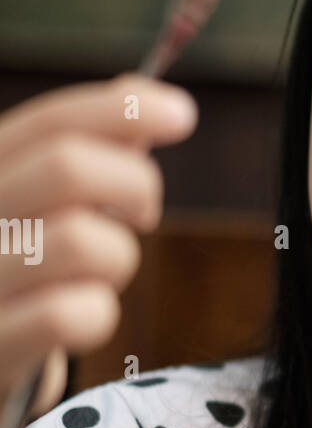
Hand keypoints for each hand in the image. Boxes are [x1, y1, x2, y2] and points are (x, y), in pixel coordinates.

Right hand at [0, 72, 197, 427]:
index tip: (180, 113)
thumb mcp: (30, 211)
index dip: (119, 110)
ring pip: (84, 240)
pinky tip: (84, 319)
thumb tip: (146, 108)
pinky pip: (73, 312)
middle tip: (143, 211)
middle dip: (134, 183)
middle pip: (68, 169)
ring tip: (99, 276)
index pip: (45, 125)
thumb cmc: (11, 281)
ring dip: (117, 258)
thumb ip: (78, 161)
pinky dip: (98, 313)